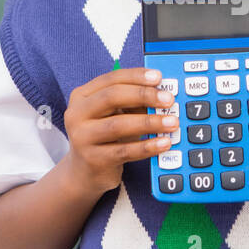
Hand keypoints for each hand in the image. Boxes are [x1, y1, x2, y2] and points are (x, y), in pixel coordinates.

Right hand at [62, 67, 175, 197]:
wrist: (85, 172)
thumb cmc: (106, 137)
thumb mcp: (115, 115)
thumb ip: (134, 102)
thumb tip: (163, 94)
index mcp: (82, 96)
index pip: (111, 79)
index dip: (136, 76)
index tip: (159, 77)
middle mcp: (76, 114)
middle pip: (111, 97)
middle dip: (143, 95)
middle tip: (168, 100)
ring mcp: (82, 138)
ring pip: (118, 125)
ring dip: (149, 122)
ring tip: (172, 122)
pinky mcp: (93, 160)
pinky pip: (124, 151)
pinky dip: (147, 146)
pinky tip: (163, 143)